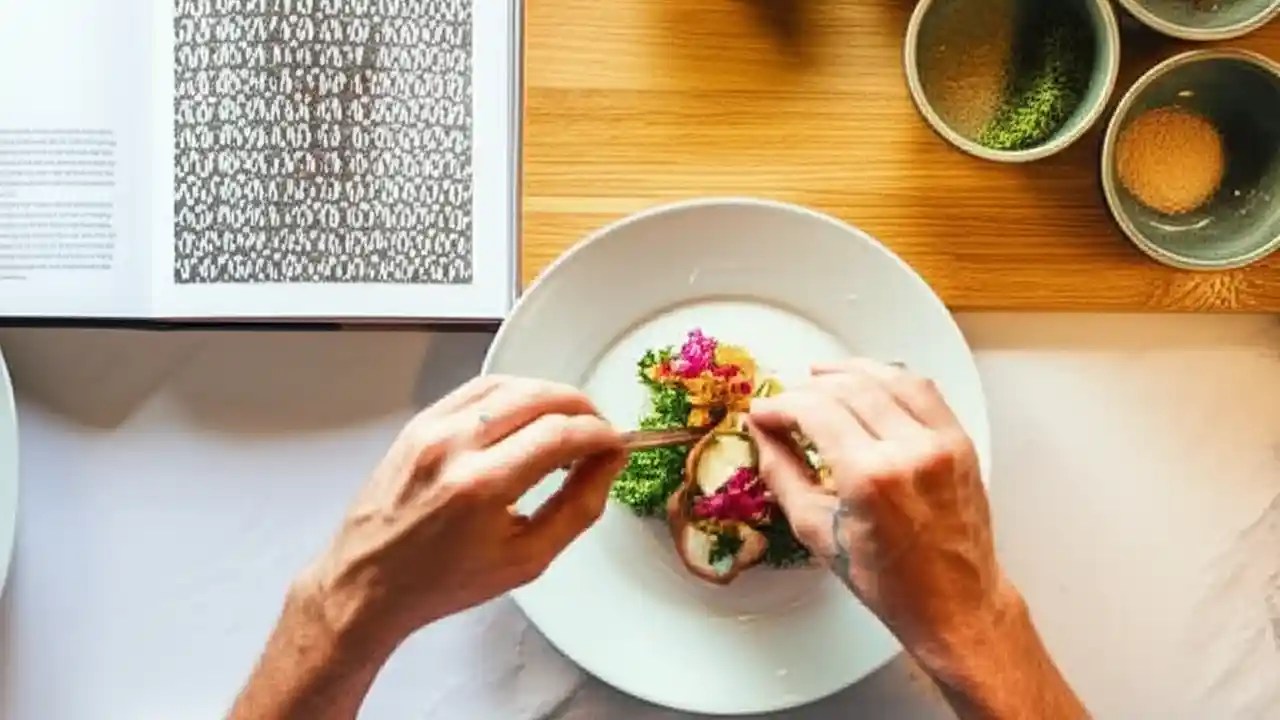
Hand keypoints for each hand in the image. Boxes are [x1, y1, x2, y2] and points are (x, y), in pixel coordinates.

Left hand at [299, 375, 625, 655]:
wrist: (368, 581)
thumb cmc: (445, 581)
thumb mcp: (527, 560)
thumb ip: (578, 508)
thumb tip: (608, 463)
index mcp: (482, 486)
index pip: (561, 433)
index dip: (600, 433)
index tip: (616, 445)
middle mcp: (454, 445)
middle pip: (539, 397)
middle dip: (582, 408)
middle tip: (598, 432)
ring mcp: (431, 427)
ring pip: (510, 384)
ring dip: (550, 396)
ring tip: (569, 423)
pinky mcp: (419, 421)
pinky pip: (478, 389)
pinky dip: (514, 393)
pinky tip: (529, 415)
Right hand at [748, 361, 1086, 718]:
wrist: (955, 602)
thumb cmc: (887, 580)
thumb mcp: (816, 532)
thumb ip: (782, 473)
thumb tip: (762, 433)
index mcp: (870, 478)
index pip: (815, 412)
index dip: (781, 405)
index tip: (763, 412)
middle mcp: (910, 452)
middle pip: (848, 389)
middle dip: (808, 388)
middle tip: (786, 401)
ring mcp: (941, 443)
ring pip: (888, 379)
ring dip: (848, 371)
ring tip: (820, 375)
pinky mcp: (960, 442)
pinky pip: (923, 390)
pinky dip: (890, 377)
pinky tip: (868, 380)